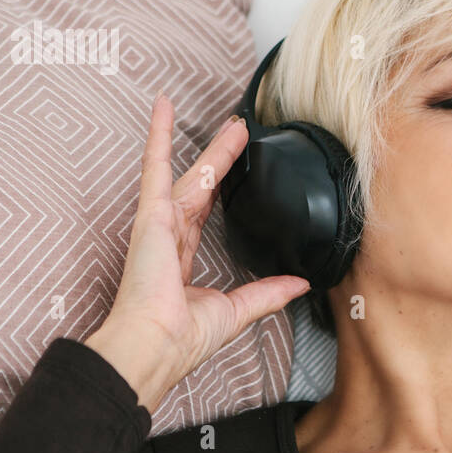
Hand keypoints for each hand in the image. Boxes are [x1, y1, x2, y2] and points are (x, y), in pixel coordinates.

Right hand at [84, 93, 310, 413]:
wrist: (156, 345)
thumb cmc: (181, 338)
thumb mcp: (236, 311)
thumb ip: (266, 293)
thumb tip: (299, 284)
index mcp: (180, 260)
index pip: (203, 214)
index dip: (218, 188)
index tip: (232, 171)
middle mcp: (168, 237)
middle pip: (200, 186)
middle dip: (220, 158)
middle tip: (239, 130)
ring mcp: (158, 223)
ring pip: (190, 172)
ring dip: (210, 147)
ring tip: (231, 120)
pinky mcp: (152, 215)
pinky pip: (155, 167)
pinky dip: (158, 135)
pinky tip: (162, 107)